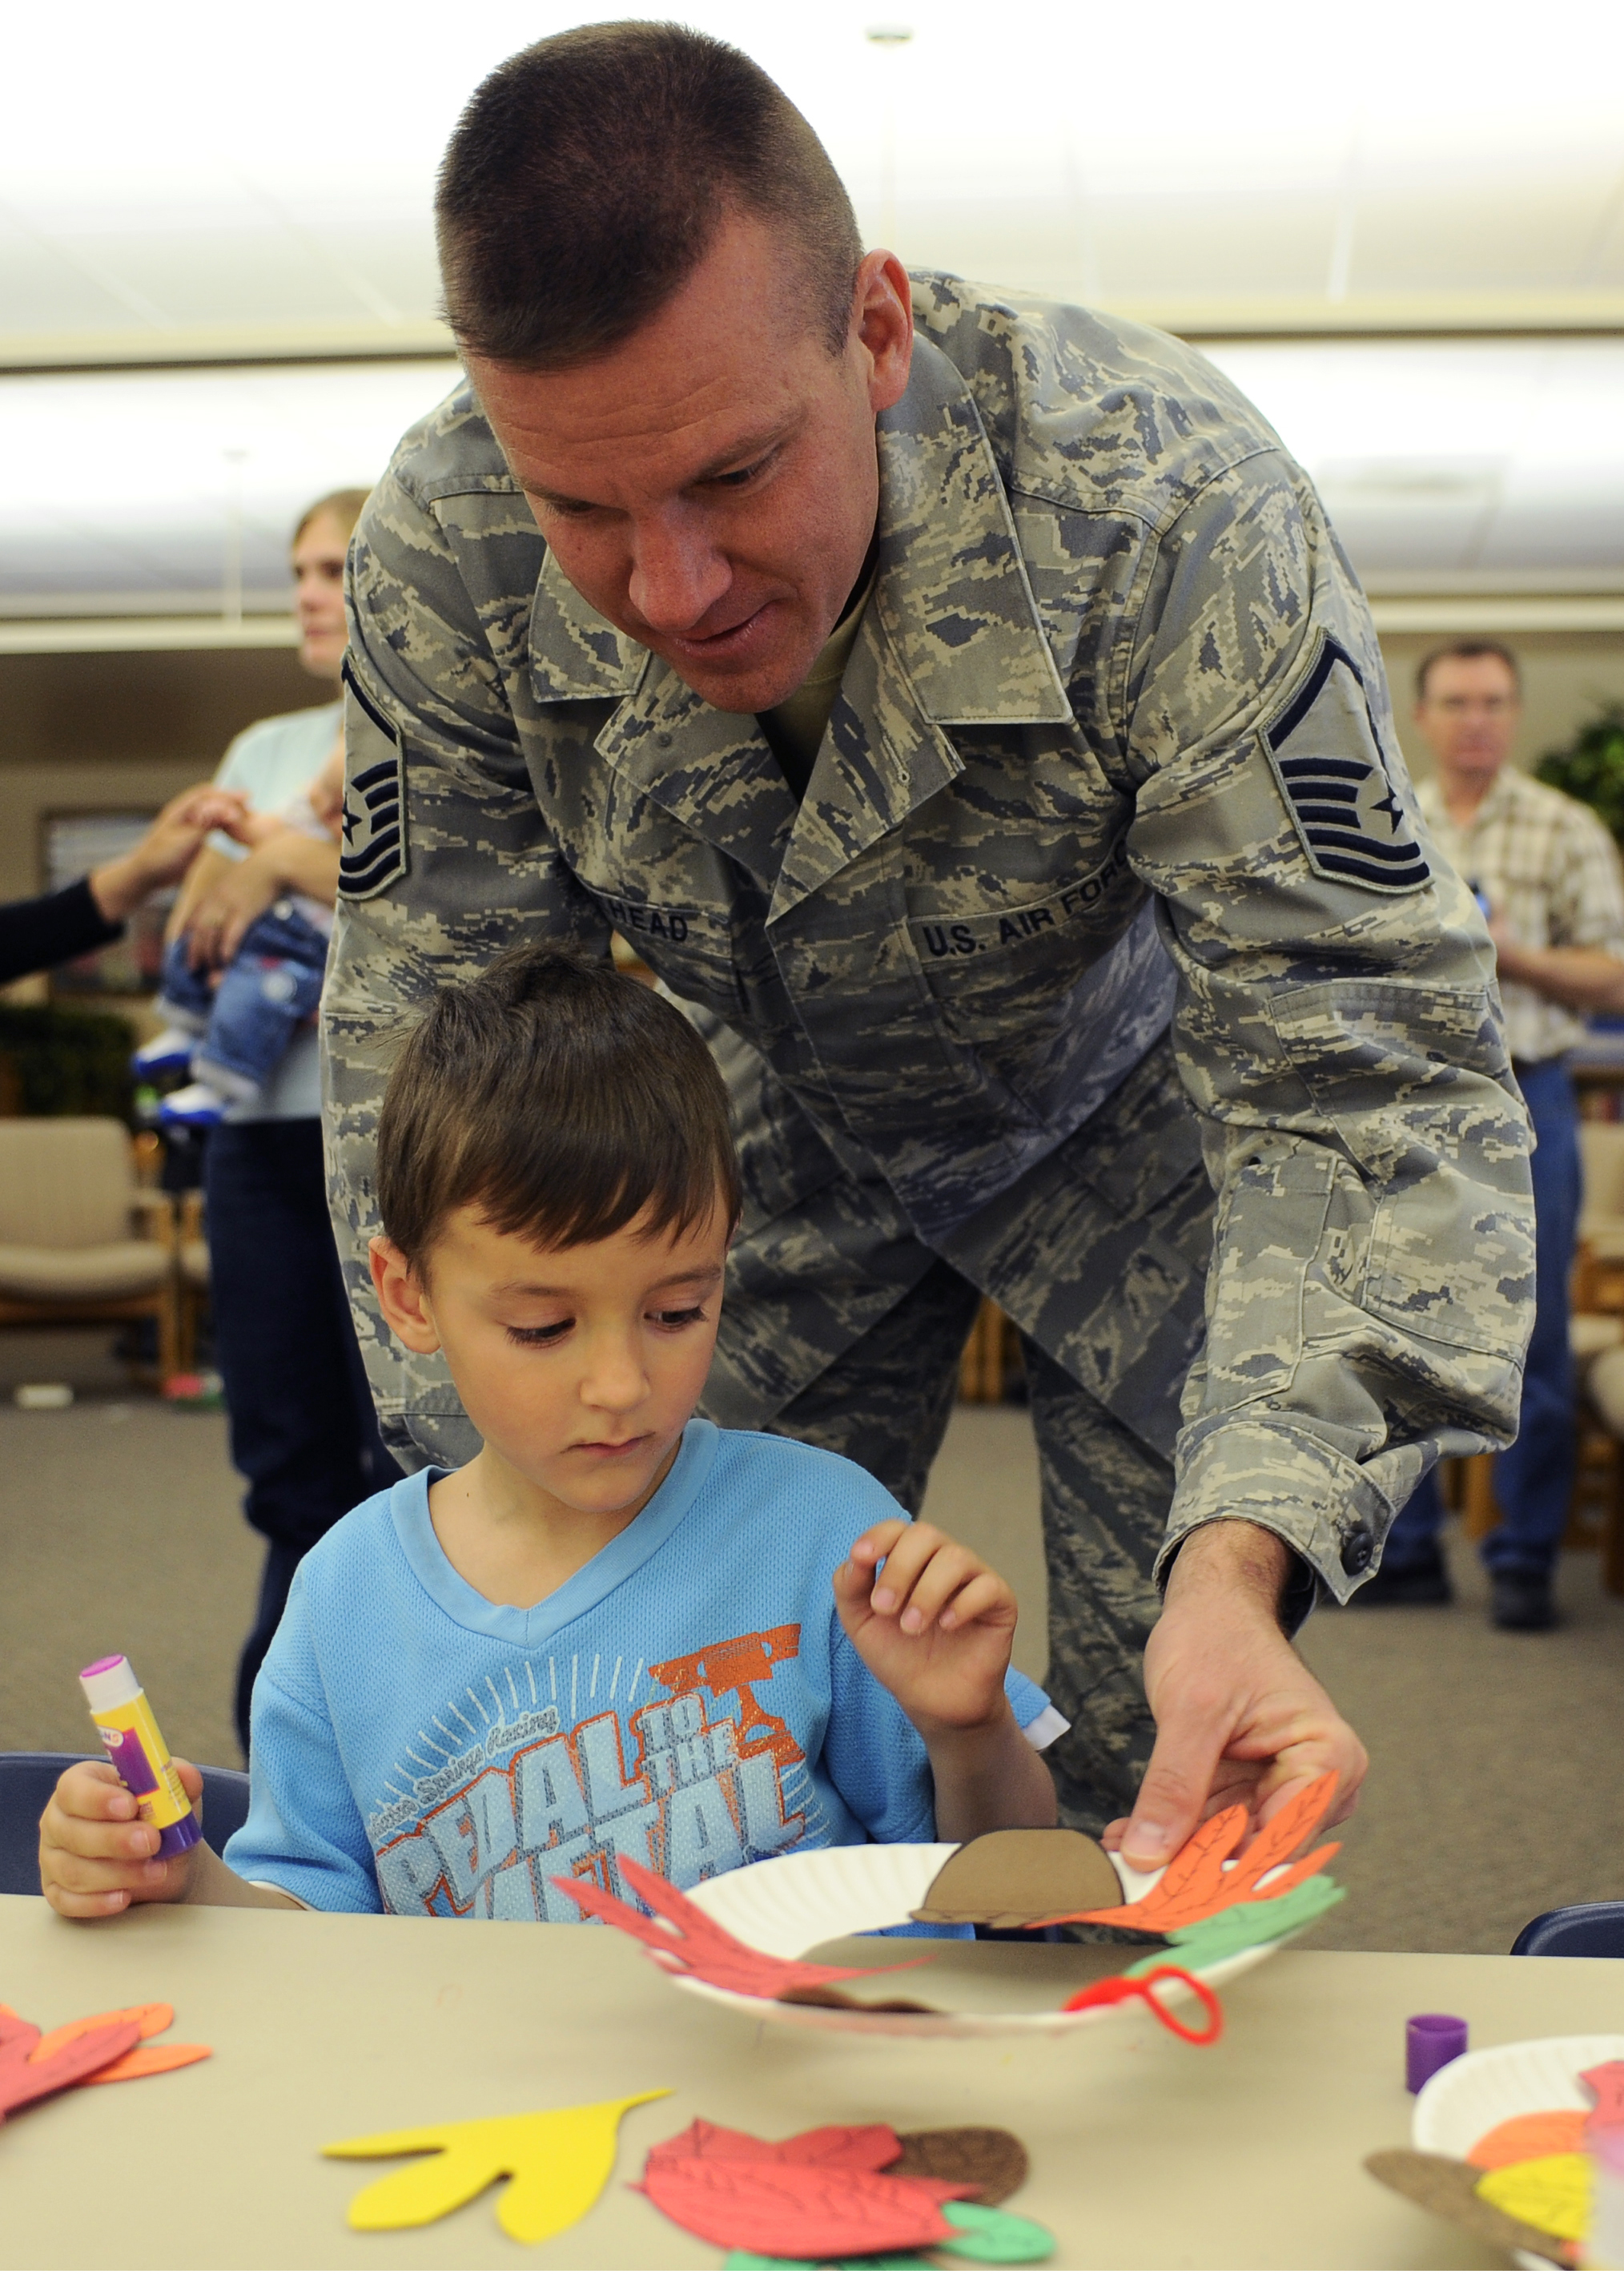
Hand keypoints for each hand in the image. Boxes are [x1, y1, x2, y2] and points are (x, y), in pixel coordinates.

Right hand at [39, 1757, 203, 1917]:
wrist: (163, 1861)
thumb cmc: (159, 1819)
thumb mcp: (173, 1795)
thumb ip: (179, 1781)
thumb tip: (186, 1775)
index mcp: (80, 1785)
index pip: (73, 1787)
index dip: (98, 1798)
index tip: (131, 1807)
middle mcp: (59, 1820)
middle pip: (72, 1832)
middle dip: (115, 1839)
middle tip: (152, 1842)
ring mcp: (53, 1858)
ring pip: (74, 1870)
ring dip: (117, 1873)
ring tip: (156, 1871)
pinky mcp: (57, 1892)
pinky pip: (68, 1902)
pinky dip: (97, 1902)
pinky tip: (125, 1897)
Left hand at [88, 785, 248, 921]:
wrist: (145, 877)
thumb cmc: (160, 859)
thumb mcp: (185, 842)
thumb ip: (205, 824)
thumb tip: (225, 808)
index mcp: (180, 810)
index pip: (207, 794)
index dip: (227, 794)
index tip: (247, 797)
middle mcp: (184, 814)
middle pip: (211, 799)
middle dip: (231, 800)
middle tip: (250, 804)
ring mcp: (188, 825)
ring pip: (212, 811)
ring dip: (229, 810)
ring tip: (246, 815)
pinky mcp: (191, 838)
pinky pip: (211, 824)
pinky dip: (225, 822)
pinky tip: (235, 829)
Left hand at [182, 846, 282, 968]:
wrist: (274, 862)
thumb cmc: (260, 873)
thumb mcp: (238, 881)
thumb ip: (230, 895)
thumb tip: (231, 913)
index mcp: (213, 893)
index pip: (192, 919)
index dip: (186, 937)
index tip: (185, 951)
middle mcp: (216, 900)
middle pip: (198, 930)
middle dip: (194, 951)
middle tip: (194, 968)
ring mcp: (229, 905)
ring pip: (211, 933)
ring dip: (210, 954)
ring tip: (213, 968)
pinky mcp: (245, 910)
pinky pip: (231, 933)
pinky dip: (226, 947)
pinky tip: (226, 959)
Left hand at [834, 1519, 1017, 1734]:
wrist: (933, 1701)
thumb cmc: (898, 1655)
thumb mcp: (861, 1623)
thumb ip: (850, 1587)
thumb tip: (856, 1558)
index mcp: (910, 1559)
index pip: (897, 1529)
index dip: (878, 1536)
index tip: (862, 1558)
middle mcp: (943, 1560)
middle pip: (925, 1535)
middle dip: (899, 1568)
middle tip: (884, 1609)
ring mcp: (974, 1578)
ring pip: (956, 1558)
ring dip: (927, 1592)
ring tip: (911, 1627)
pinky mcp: (1000, 1602)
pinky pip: (987, 1587)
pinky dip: (962, 1604)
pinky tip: (947, 1626)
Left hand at [1108, 1520, 1367, 1871]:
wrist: (1213, 1603)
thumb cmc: (1219, 1636)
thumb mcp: (1192, 1709)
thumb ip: (1175, 1784)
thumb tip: (1149, 1854)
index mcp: (1328, 1760)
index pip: (1281, 1839)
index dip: (1225, 1871)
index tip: (1170, 1893)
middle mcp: (1314, 1784)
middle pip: (1255, 1851)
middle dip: (1193, 1867)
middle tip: (1134, 1883)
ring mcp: (1277, 1790)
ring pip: (1225, 1846)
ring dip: (1172, 1854)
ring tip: (1118, 1859)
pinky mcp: (1244, 1791)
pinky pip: (1206, 1826)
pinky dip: (1166, 1832)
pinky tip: (1123, 1838)